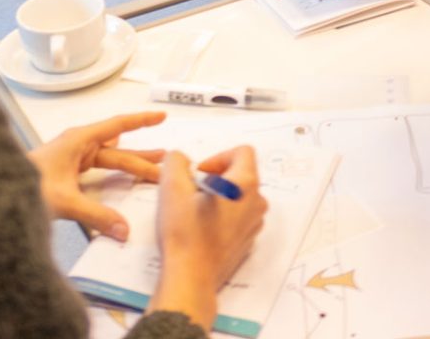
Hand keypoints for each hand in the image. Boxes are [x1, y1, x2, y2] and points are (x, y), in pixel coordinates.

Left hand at [25, 111, 165, 239]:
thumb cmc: (18, 184)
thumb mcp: (63, 201)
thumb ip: (96, 215)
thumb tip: (123, 228)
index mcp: (78, 140)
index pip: (117, 125)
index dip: (141, 121)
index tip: (161, 116)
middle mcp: (76, 146)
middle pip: (118, 151)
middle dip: (142, 158)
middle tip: (165, 166)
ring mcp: (71, 160)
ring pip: (109, 161)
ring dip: (130, 166)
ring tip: (152, 170)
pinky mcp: (67, 174)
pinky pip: (97, 173)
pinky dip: (113, 177)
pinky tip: (121, 181)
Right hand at [149, 147, 268, 326]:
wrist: (190, 277)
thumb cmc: (184, 232)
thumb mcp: (172, 187)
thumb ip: (176, 161)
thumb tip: (181, 158)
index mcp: (246, 185)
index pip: (243, 152)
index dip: (218, 157)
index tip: (200, 173)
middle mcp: (257, 203)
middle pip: (241, 175)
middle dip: (217, 177)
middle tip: (193, 192)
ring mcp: (254, 225)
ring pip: (240, 197)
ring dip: (220, 197)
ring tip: (196, 211)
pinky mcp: (247, 242)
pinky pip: (239, 218)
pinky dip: (223, 216)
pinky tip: (202, 229)